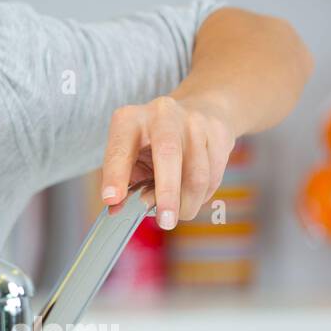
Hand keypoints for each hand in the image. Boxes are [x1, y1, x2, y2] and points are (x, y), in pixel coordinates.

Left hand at [99, 93, 236, 228]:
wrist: (200, 109)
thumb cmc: (155, 141)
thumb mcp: (133, 154)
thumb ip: (128, 180)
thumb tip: (122, 210)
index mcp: (130, 119)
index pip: (120, 149)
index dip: (115, 176)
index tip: (111, 200)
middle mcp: (161, 115)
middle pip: (168, 155)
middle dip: (167, 193)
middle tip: (165, 222)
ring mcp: (194, 121)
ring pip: (197, 173)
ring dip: (187, 203)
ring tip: (177, 215)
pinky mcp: (218, 132)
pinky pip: (213, 176)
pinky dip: (202, 195)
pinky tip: (193, 196)